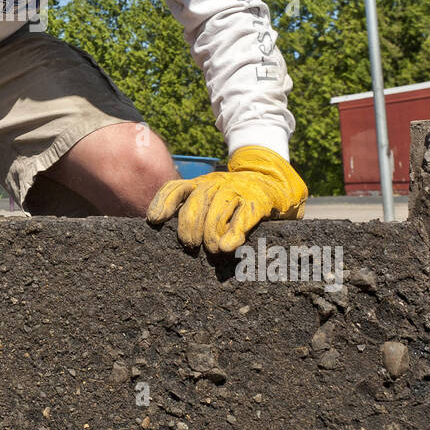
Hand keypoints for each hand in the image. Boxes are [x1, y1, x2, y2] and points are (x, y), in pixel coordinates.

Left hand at [146, 146, 307, 253]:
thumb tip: (159, 222)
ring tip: (211, 250)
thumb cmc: (237, 195)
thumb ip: (190, 205)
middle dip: (190, 225)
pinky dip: (234, 232)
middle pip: (196, 201)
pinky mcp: (259, 201)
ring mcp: (238, 190)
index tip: (154, 219)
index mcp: (201, 182)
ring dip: (211, 231)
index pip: (176, 188)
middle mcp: (217, 183)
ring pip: (218, 208)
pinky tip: (227, 246)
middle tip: (190, 246)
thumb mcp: (211, 195)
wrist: (275, 179)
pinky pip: (244, 216)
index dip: (163, 202)